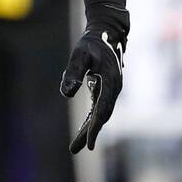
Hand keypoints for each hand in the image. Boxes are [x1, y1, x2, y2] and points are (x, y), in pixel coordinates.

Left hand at [61, 0, 128, 152]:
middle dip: (90, 133)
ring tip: (76, 146)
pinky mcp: (104, 89)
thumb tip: (67, 93)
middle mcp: (114, 88)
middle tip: (76, 149)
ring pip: (100, 114)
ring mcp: (110, 90)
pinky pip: (98, 108)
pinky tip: (83, 131)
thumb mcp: (80, 54)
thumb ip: (73, 73)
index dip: (95, 127)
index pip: (103, 109)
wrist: (107, 31)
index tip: (89, 143)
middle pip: (102, 116)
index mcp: (111, 81)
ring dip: (89, 129)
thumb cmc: (92, 42)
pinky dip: (90, 120)